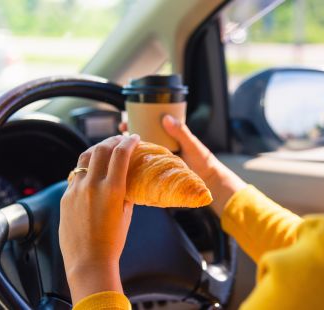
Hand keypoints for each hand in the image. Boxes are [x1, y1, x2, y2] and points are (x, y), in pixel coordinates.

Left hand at [59, 134, 139, 303]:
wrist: (88, 261)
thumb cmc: (112, 242)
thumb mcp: (126, 214)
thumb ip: (126, 192)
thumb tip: (127, 179)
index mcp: (112, 189)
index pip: (120, 154)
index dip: (129, 142)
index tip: (134, 138)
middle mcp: (92, 185)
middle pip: (101, 149)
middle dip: (113, 140)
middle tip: (121, 139)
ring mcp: (75, 190)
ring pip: (84, 157)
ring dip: (97, 148)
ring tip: (105, 148)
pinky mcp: (65, 197)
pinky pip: (75, 174)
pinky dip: (86, 166)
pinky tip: (91, 169)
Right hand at [120, 116, 245, 215]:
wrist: (209, 182)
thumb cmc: (203, 162)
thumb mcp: (192, 145)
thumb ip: (181, 132)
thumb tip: (166, 118)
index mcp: (167, 138)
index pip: (146, 128)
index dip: (133, 123)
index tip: (124, 121)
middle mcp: (159, 150)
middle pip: (137, 141)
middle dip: (124, 138)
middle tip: (117, 135)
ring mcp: (156, 163)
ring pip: (137, 156)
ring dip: (125, 154)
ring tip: (114, 151)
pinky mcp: (155, 176)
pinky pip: (141, 170)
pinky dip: (131, 168)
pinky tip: (121, 169)